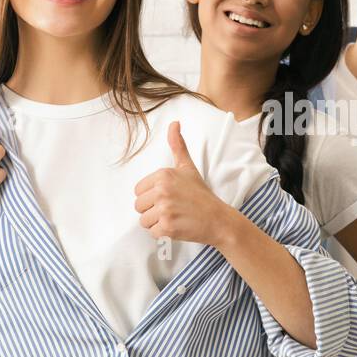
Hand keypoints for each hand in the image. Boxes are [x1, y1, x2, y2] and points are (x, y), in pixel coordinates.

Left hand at [133, 121, 234, 246]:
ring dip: (157, 223)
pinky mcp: (167, 227)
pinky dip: (163, 233)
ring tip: (174, 217)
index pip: (138, 191)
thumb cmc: (201, 195)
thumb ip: (178, 145)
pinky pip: (153, 233)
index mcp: (163, 175)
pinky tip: (177, 226)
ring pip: (144, 220)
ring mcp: (165, 209)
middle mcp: (162, 190)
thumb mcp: (188, 167)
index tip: (168, 197)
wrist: (218, 219)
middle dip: (153, 211)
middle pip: (139, 206)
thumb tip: (174, 123)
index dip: (152, 197)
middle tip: (172, 209)